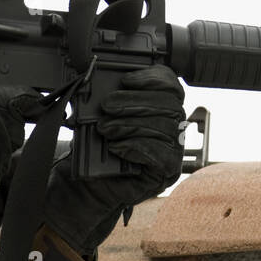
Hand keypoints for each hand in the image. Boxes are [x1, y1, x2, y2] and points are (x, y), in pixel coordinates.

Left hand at [42, 65, 186, 255]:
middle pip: (169, 106)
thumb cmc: (97, 147)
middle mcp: (172, 128)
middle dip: (135, 101)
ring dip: (130, 124)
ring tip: (105, 128)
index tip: (127, 79)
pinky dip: (136, 146)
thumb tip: (93, 78)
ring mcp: (173, 150)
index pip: (171, 86)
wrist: (88, 182)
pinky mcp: (166, 172)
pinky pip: (161, 154)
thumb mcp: (99, 116)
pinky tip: (116, 146)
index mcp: (161, 109)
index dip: (153, 78)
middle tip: (107, 105)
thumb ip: (105, 96)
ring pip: (164, 128)